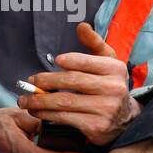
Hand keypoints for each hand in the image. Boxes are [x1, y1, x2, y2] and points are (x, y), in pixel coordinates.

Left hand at [17, 22, 141, 146]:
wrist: (125, 119)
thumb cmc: (110, 85)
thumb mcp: (108, 63)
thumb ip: (94, 43)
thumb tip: (81, 26)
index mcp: (115, 69)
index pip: (86, 62)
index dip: (68, 60)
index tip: (54, 60)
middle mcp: (113, 89)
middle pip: (72, 81)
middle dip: (46, 81)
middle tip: (30, 82)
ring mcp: (105, 109)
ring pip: (65, 101)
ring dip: (40, 100)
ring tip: (26, 99)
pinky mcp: (96, 127)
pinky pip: (65, 118)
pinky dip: (47, 114)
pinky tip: (37, 111)